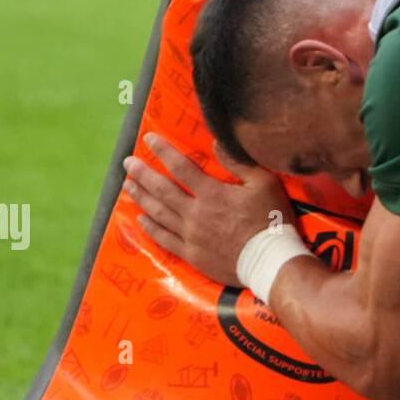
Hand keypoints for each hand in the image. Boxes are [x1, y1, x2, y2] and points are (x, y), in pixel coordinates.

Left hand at [124, 132, 297, 286]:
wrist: (270, 261)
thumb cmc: (271, 220)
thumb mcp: (264, 184)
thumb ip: (238, 163)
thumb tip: (216, 143)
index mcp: (212, 193)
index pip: (181, 167)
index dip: (164, 151)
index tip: (149, 138)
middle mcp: (195, 213)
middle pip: (162, 190)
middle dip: (142, 173)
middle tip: (127, 162)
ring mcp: (190, 236)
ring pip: (158, 213)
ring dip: (141, 198)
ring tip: (128, 186)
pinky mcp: (191, 255)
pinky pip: (164, 239)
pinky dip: (150, 228)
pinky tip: (140, 220)